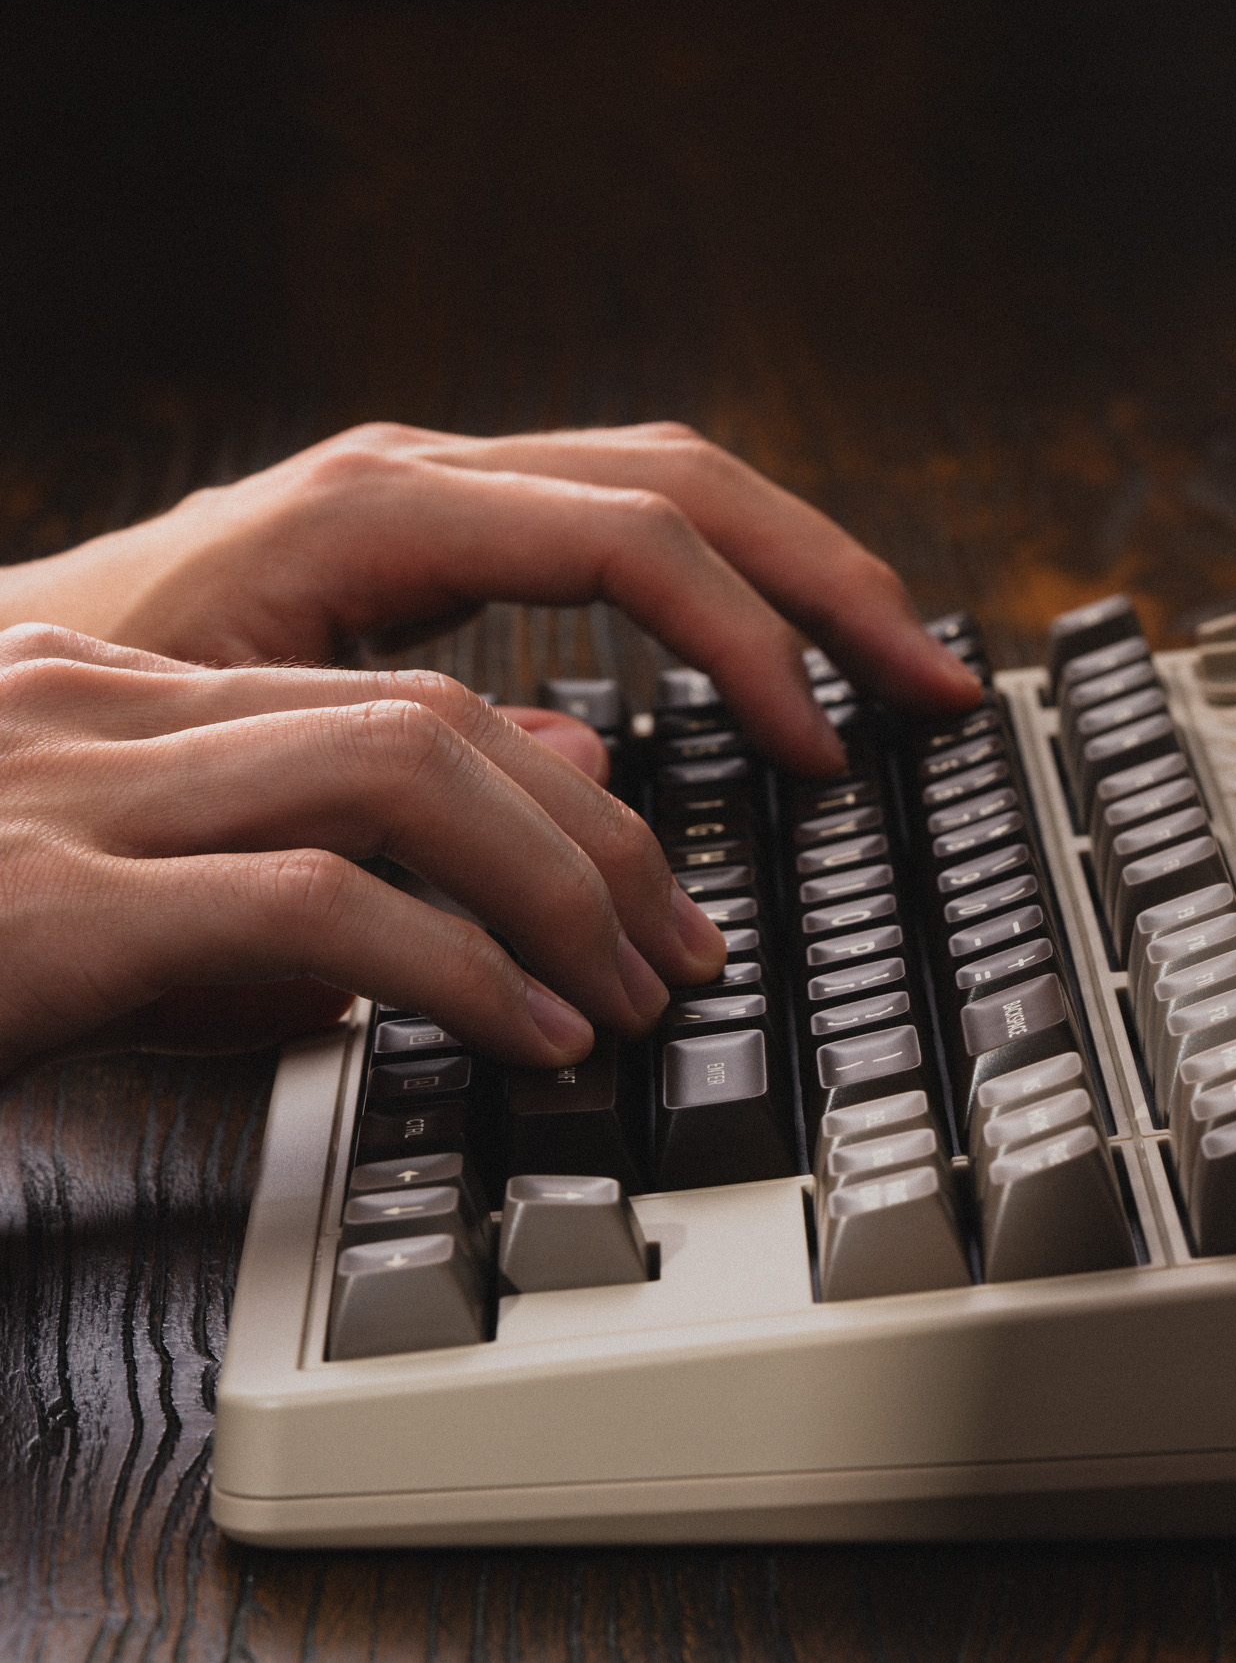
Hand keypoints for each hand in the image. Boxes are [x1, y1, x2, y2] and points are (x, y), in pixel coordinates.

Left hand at [0, 421, 983, 776]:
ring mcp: (436, 492)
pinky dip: (725, 577)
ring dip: (799, 567)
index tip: (822, 744)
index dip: (754, 640)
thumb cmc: (89, 723)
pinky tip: (768, 641)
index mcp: (379, 511)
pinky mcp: (440, 532)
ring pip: (674, 483)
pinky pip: (626, 520)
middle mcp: (421, 474)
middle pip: (691, 483)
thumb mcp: (237, 755)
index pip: (635, 542)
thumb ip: (419, 759)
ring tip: (894, 652)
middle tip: (935, 677)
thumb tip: (599, 765)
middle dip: (831, 581)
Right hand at [0, 625, 735, 1075]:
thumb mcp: (130, 903)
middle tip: (686, 951)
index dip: (575, 788)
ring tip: (628, 994)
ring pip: (403, 763)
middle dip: (603, 834)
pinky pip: (316, 900)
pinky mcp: (49, 898)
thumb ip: (310, 846)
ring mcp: (73, 781)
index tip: (659, 890)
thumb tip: (545, 784)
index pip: (412, 693)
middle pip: (440, 710)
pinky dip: (459, 968)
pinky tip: (529, 1036)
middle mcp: (103, 697)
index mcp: (124, 685)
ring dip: (556, 888)